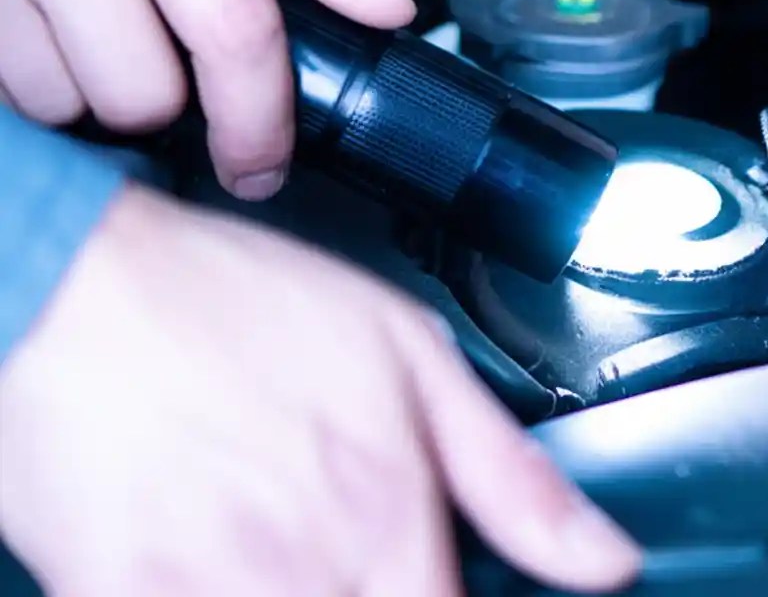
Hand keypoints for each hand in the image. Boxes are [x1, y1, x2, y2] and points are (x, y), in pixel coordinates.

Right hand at [0, 0, 414, 200]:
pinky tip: (46, 27)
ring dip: (86, 91)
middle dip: (162, 103)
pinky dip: (30, 76)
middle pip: (139, 94)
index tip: (262, 167)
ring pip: (57, 102)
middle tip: (158, 60)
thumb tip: (385, 7)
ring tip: (90, 30)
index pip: (233, 30)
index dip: (258, 120)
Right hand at [0, 186, 639, 595]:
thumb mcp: (408, 356)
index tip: (462, 588)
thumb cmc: (232, 306)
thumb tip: (606, 557)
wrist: (73, 288)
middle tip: (374, 557)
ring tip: (304, 552)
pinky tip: (238, 559)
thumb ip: (511, 475)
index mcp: (389, 526)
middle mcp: (307, 580)